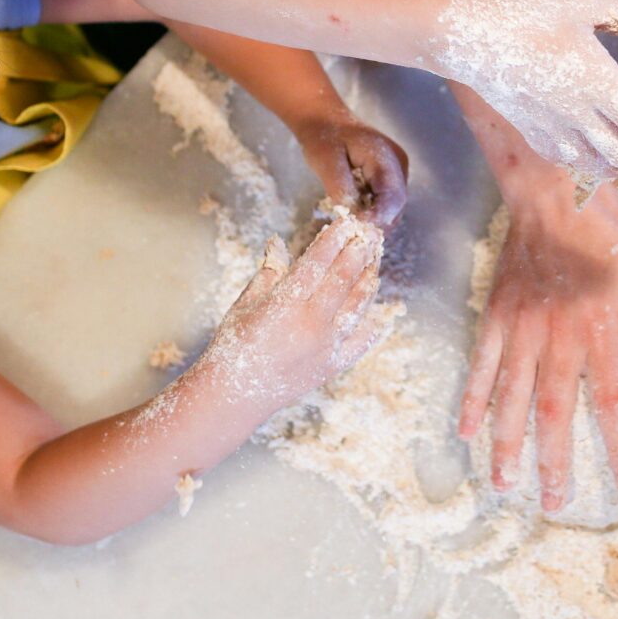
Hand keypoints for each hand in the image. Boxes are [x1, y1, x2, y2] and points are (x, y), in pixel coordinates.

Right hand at [196, 216, 389, 414]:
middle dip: (359, 252)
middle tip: (371, 232)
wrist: (234, 396)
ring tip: (377, 258)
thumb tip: (277, 242)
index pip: (317, 263)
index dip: (333, 240)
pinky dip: (374, 327)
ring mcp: (326, 346)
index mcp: (286, 304)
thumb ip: (269, 272)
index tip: (347, 221)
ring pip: (357, 305)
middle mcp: (311, 323)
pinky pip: (361, 342)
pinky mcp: (332, 365)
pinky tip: (384, 312)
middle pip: (343, 279)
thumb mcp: (245, 303)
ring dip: (369, 279)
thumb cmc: (233, 345)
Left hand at [295, 114, 409, 227]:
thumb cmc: (324, 137)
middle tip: (350, 230)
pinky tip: (355, 211)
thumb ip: (339, 187)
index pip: (393, 197)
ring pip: (393, 208)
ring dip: (374, 219)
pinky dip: (372, 211)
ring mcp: (398, 172)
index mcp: (386, 157)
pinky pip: (386, 202)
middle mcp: (399, 165)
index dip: (378, 217)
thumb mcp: (325, 161)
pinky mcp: (390, 178)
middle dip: (376, 222)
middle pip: (396, 206)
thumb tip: (351, 216)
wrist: (326, 121)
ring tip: (351, 221)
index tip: (356, 228)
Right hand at [428, 0, 617, 194]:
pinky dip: (594, 166)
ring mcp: (552, 127)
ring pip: (600, 165)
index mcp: (596, 83)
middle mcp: (578, 114)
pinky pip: (571, 160)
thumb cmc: (522, 12)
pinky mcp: (532, 131)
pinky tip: (602, 159)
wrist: (465, 35)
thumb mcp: (578, 1)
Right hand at [459, 180, 617, 512]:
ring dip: (507, 444)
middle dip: (555, 463)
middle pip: (555, 414)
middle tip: (556, 504)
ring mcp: (521, 329)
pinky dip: (471, 399)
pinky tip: (463, 431)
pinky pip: (480, 364)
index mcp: (601, 332)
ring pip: (511, 398)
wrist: (555, 184)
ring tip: (505, 484)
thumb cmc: (612, 224)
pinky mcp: (497, 314)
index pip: (613, 403)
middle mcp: (557, 340)